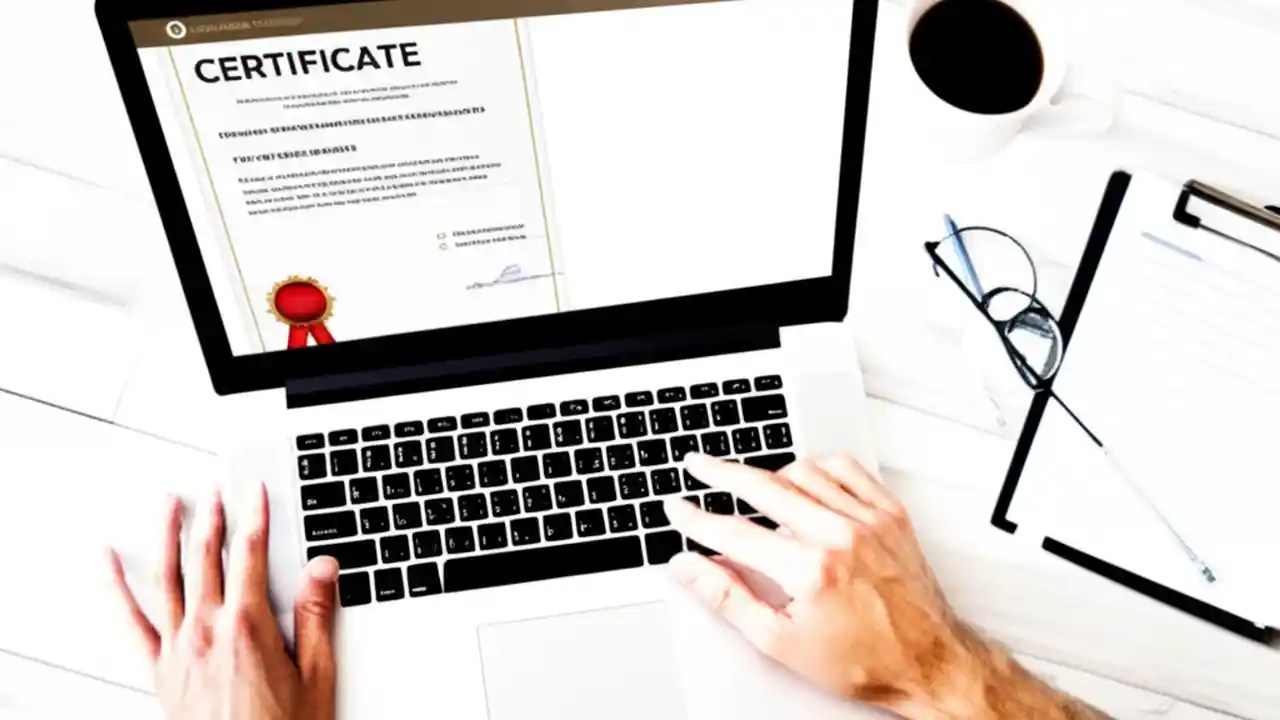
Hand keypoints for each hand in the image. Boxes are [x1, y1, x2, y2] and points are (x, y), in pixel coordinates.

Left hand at [107, 485, 338, 719]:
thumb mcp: (316, 674)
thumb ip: (318, 615)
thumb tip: (323, 568)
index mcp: (248, 628)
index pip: (250, 556)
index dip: (254, 517)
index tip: (253, 492)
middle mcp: (207, 632)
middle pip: (206, 558)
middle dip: (211, 518)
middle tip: (216, 492)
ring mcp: (179, 649)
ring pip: (168, 578)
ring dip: (168, 536)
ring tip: (170, 506)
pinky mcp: (161, 670)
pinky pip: (132, 622)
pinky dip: (116, 588)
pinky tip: (108, 564)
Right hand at [665, 454, 1103, 719]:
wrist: (928, 664)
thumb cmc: (863, 661)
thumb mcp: (780, 643)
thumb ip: (728, 598)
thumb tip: (691, 569)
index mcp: (810, 570)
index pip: (735, 532)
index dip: (697, 519)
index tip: (677, 509)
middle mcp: (840, 535)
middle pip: (765, 486)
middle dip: (722, 474)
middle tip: (699, 466)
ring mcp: (869, 520)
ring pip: (804, 472)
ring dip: (771, 474)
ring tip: (752, 485)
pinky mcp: (890, 513)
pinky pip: (847, 469)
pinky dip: (819, 467)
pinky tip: (805, 478)